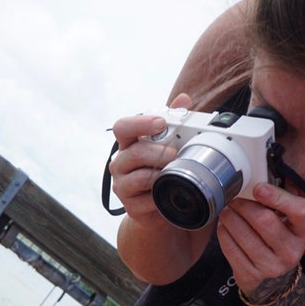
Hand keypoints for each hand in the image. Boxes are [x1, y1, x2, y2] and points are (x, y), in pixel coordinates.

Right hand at [108, 92, 194, 228]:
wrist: (159, 206)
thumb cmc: (161, 170)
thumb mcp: (168, 143)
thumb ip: (174, 120)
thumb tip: (183, 99)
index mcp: (128, 143)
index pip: (123, 127)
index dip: (140, 124)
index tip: (161, 123)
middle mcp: (120, 163)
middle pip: (134, 152)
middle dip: (159, 152)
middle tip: (175, 154)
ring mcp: (122, 185)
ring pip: (140, 177)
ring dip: (161, 174)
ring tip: (174, 173)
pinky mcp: (130, 206)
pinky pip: (147, 200)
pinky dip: (161, 196)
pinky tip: (168, 192)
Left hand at [216, 183, 304, 298]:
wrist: (273, 280)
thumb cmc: (277, 240)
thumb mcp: (287, 222)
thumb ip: (278, 202)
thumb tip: (253, 183)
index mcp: (304, 231)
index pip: (300, 211)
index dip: (278, 197)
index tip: (258, 188)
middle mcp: (292, 250)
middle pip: (264, 220)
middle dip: (244, 206)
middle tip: (233, 199)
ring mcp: (272, 266)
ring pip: (244, 234)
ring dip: (230, 218)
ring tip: (226, 211)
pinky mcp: (252, 275)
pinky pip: (231, 250)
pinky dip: (223, 234)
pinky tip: (223, 227)